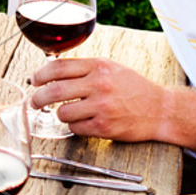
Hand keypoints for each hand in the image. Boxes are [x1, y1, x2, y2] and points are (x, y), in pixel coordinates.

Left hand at [31, 57, 169, 141]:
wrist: (160, 109)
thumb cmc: (134, 88)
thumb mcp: (110, 68)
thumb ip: (84, 68)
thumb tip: (52, 72)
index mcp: (99, 66)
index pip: (59, 67)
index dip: (41, 74)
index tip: (35, 80)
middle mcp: (100, 85)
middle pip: (55, 90)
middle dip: (39, 97)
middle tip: (35, 101)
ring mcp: (102, 107)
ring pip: (63, 112)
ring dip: (60, 114)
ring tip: (68, 112)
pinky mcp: (104, 127)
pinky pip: (75, 128)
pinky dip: (75, 126)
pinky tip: (83, 122)